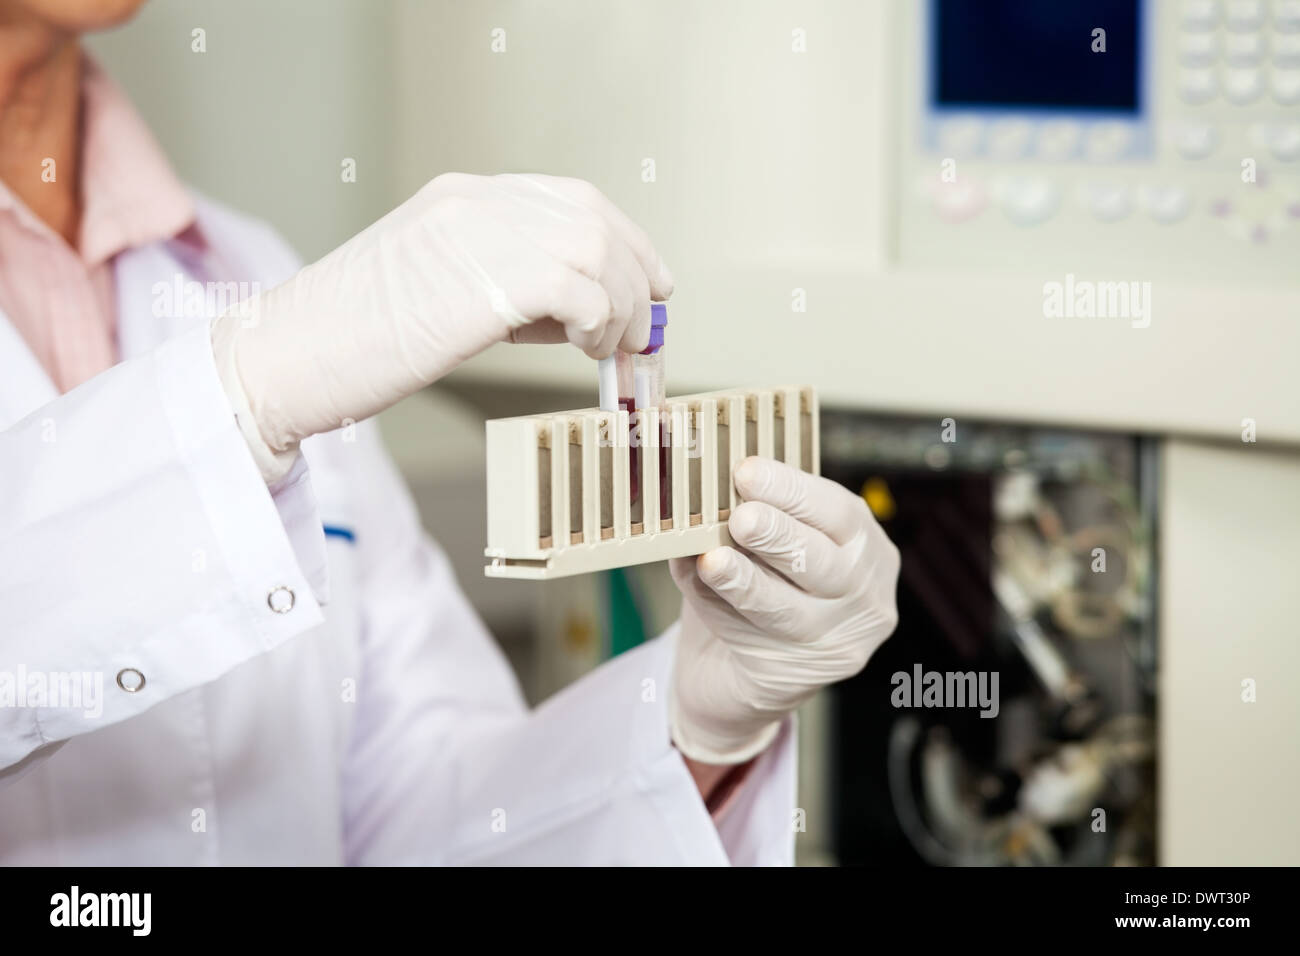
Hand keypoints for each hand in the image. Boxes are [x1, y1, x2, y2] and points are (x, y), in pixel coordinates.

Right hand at [210, 173, 672, 480]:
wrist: (284, 357)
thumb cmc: (352, 341)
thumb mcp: (437, 292)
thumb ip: (505, 286)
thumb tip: (581, 313)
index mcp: (464, 199)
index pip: (573, 199)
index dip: (627, 240)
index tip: (652, 283)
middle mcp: (477, 203)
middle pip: (596, 220)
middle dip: (636, 279)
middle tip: (638, 335)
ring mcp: (480, 234)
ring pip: (600, 251)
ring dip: (622, 308)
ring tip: (607, 351)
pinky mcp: (486, 281)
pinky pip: (584, 290)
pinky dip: (598, 324)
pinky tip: (581, 351)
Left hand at [669, 457, 900, 764]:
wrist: (740, 664)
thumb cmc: (756, 584)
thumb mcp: (760, 543)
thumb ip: (744, 518)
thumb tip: (702, 494)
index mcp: (861, 543)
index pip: (838, 512)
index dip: (792, 490)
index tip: (747, 472)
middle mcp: (864, 592)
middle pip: (823, 561)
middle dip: (777, 534)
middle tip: (741, 517)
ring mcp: (839, 639)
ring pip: (790, 608)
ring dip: (748, 580)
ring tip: (713, 560)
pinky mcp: (805, 674)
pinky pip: (760, 640)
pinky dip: (725, 612)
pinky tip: (706, 590)